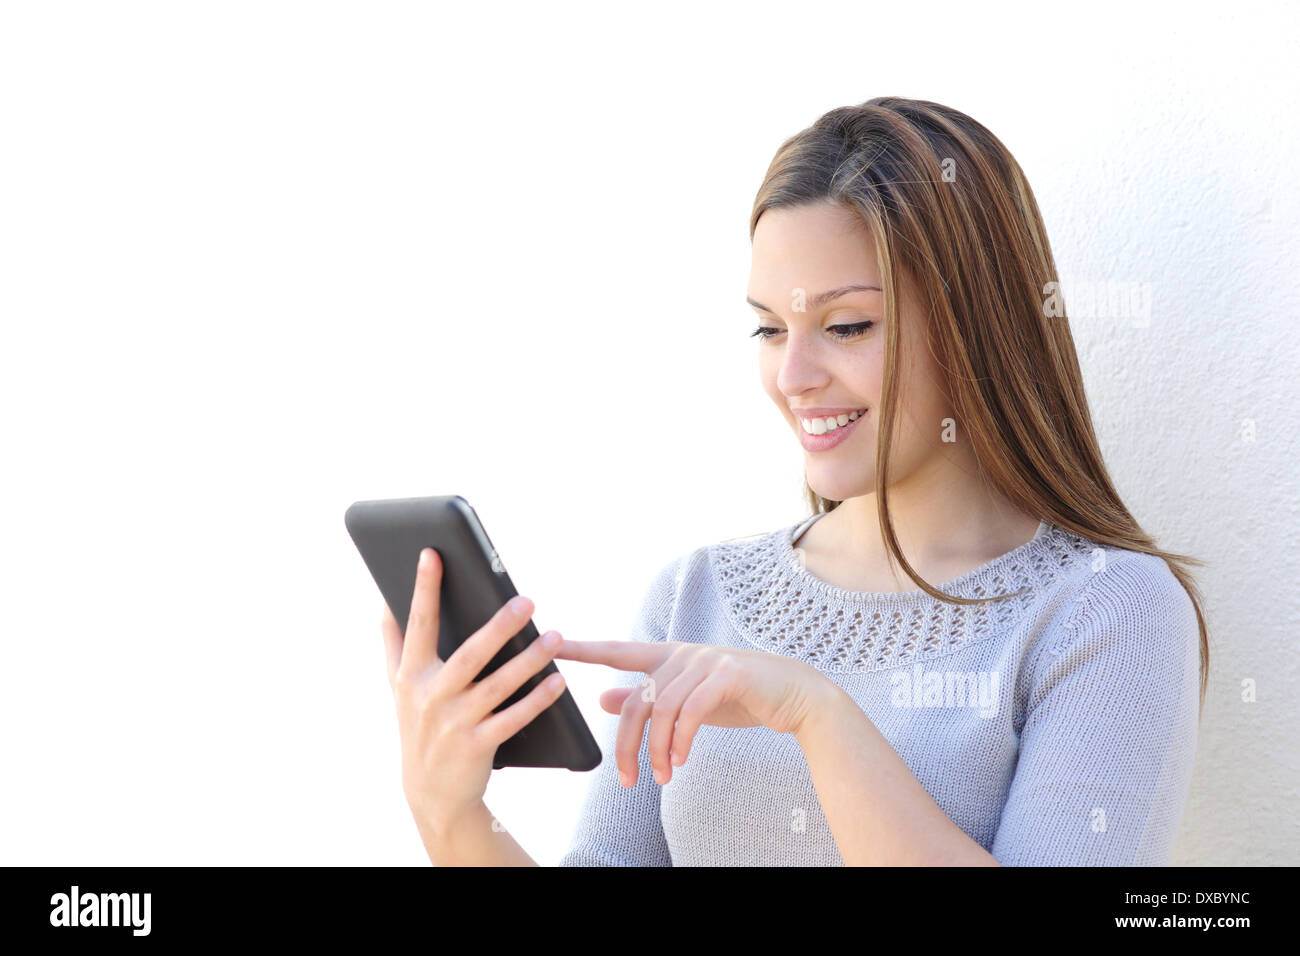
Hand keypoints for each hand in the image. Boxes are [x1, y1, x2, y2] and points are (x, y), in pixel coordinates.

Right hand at [380, 547, 567, 824]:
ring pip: (497, 686)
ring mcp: (454, 724)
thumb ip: (394, 644)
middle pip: (469, 654)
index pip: (418, 623)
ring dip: (528, 660)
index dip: (423, 588)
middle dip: (498, 626)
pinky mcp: (477, 747)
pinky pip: (513, 719)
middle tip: (527, 599)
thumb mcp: (398, 687)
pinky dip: (537, 700)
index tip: (432, 552)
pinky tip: (557, 681)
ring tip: (554, 636)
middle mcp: (430, 697)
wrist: (430, 792)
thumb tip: (385, 600)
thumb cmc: (418, 724)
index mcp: (410, 675)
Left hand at [553, 639, 827, 786]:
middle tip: (627, 779)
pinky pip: (691, 711)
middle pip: (637, 699)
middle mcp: (683, 654)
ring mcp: (706, 661)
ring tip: (662, 777)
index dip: (585, 649)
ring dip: (658, 751)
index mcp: (670, 656)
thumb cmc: (740, 697)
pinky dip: (682, 740)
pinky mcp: (728, 674)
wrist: (796, 696)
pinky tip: (681, 760)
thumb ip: (649, 698)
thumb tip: (603, 698)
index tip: (553, 645)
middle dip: (626, 744)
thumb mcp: (687, 699)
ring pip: (662, 710)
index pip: (618, 651)